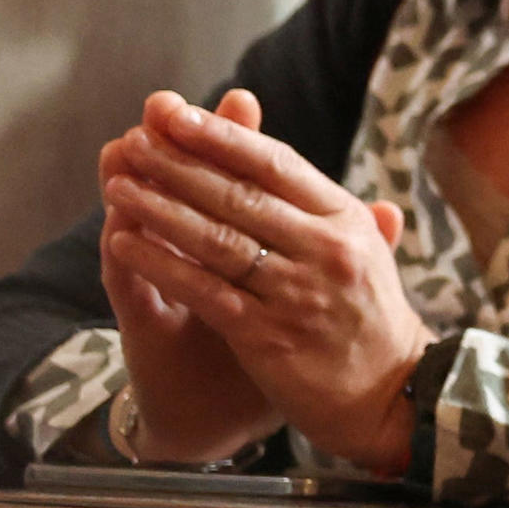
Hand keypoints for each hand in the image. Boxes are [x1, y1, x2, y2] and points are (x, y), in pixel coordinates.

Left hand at [97, 88, 431, 475]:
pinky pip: (204, 290)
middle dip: (179, 164)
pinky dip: (161, 264)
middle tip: (134, 140)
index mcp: (347, 219)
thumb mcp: (363, 249)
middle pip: (239, 195)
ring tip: (118, 185)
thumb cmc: (368, 317)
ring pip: (216, 239)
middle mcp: (326, 249)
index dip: (221, 137)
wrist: (390, 393)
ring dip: (160, 209)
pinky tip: (125, 245)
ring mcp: (298, 292)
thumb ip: (320, 204)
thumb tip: (278, 153)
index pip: (276, 164)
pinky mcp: (269, 335)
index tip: (175, 114)